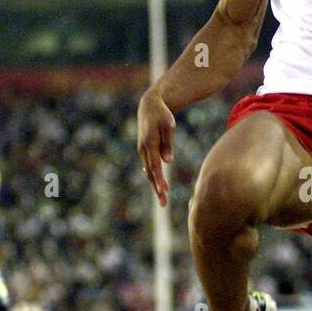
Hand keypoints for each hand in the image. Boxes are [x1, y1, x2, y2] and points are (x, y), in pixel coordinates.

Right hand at [137, 89, 175, 207]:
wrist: (149, 106)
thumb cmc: (162, 115)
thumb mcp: (169, 126)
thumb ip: (168, 144)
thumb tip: (168, 161)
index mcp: (150, 143)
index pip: (155, 165)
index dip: (159, 179)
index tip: (164, 191)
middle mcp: (144, 149)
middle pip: (151, 173)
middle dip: (157, 188)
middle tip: (164, 203)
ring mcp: (142, 151)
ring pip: (149, 171)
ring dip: (156, 185)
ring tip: (163, 200)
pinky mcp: (144, 151)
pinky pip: (149, 167)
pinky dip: (154, 177)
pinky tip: (158, 187)